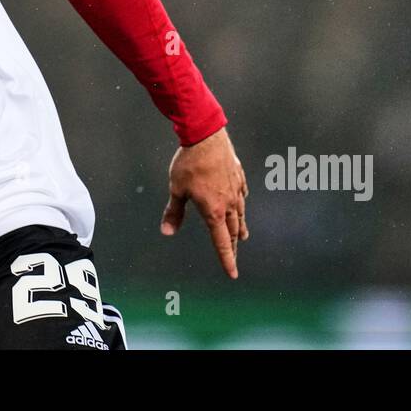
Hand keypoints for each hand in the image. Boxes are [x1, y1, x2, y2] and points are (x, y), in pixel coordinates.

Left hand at [160, 126, 248, 278]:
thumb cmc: (189, 163)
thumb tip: (167, 231)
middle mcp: (228, 203)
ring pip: (241, 213)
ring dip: (241, 227)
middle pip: (234, 230)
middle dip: (234, 245)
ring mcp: (236, 188)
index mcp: (214, 211)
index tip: (233, 274)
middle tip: (234, 255)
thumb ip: (174, 212)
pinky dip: (241, 203)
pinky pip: (242, 194)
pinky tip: (240, 203)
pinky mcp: (238, 175)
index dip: (227, 259)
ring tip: (243, 236)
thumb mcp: (177, 189)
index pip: (222, 242)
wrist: (206, 136)